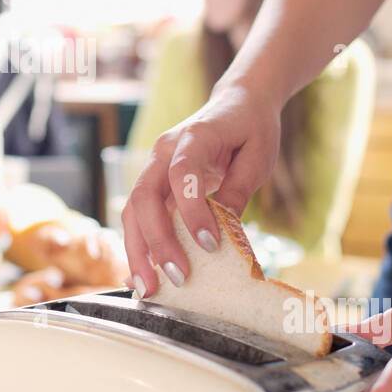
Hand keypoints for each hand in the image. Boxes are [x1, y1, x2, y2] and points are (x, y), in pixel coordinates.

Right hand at [121, 82, 281, 296]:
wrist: (238, 102)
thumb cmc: (251, 128)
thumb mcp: (258, 157)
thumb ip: (238, 191)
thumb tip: (224, 236)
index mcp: (194, 136)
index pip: (183, 174)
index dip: (192, 211)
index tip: (210, 244)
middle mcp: (164, 151)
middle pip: (144, 196)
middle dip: (156, 241)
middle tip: (177, 277)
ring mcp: (154, 167)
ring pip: (133, 210)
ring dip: (138, 251)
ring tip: (149, 288)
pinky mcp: (156, 185)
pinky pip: (139, 217)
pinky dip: (140, 247)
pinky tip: (143, 275)